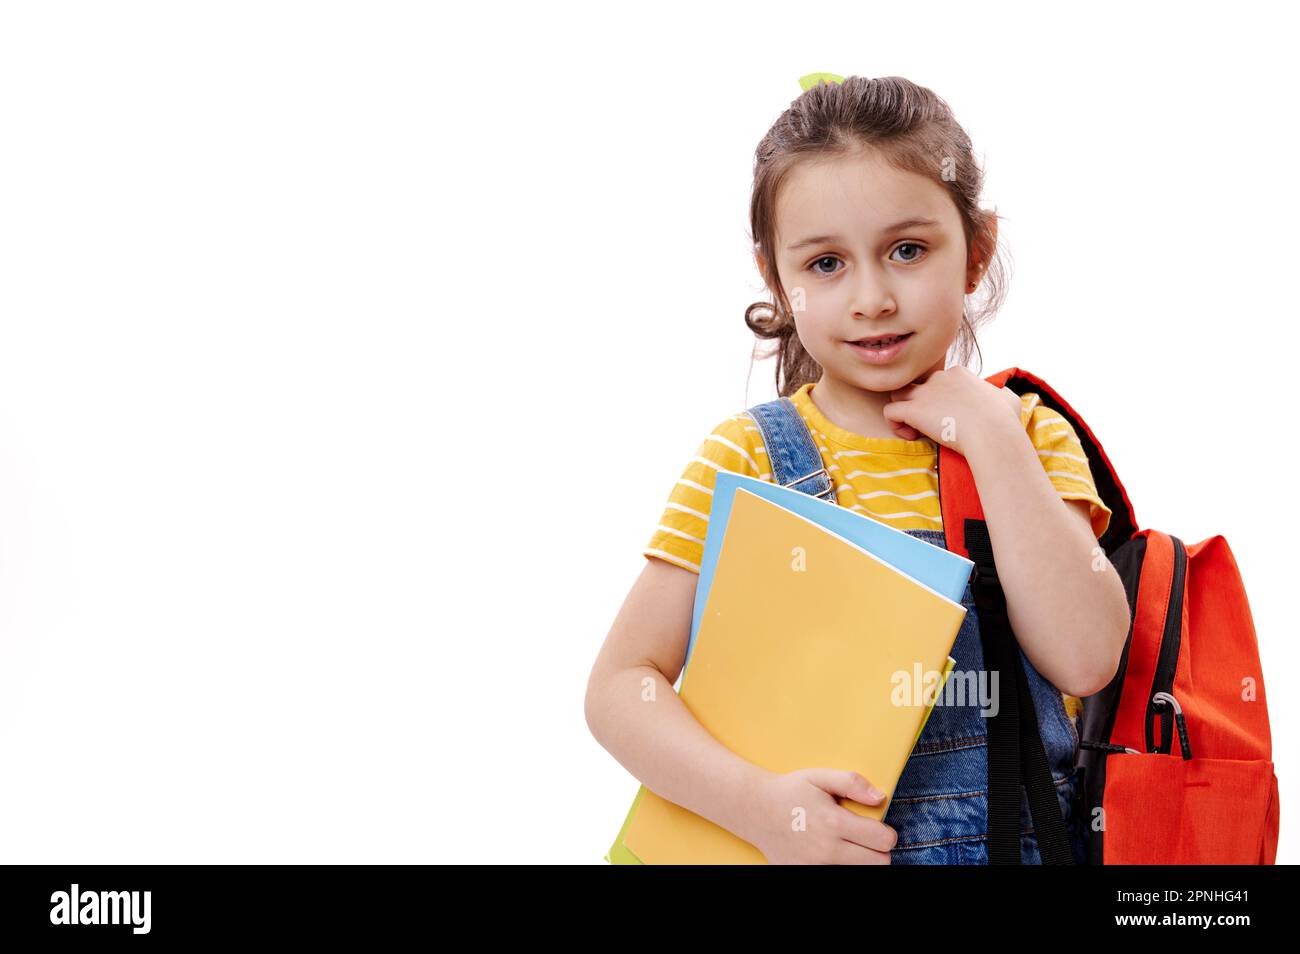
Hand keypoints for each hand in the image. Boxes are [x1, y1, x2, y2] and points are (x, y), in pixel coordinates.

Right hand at [741, 768, 895, 863]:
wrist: (754, 810)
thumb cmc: (791, 791)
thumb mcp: (820, 777)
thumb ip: (853, 783)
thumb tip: (880, 798)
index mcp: (833, 822)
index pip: (883, 840)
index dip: (886, 833)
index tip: (877, 829)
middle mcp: (826, 849)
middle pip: (878, 864)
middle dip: (877, 851)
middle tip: (863, 838)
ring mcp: (814, 866)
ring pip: (860, 873)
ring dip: (859, 861)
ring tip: (845, 845)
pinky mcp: (802, 874)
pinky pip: (835, 877)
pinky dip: (838, 867)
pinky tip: (828, 854)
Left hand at [881, 366, 1022, 455]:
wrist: (993, 433)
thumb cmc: (1004, 422)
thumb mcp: (1008, 400)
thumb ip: (1002, 394)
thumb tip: (1003, 395)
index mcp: (959, 374)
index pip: (936, 382)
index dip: (938, 401)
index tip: (948, 419)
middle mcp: (939, 378)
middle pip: (916, 387)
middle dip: (919, 405)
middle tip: (931, 425)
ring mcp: (925, 392)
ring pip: (898, 395)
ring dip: (902, 412)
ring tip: (916, 430)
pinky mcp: (914, 409)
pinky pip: (889, 412)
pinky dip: (895, 425)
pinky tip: (911, 436)